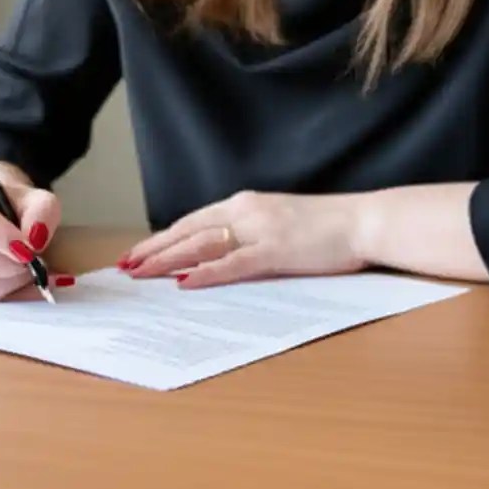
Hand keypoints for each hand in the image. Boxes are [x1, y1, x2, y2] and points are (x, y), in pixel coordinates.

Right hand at [0, 163, 73, 301]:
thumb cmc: (10, 200)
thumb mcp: (33, 195)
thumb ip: (40, 212)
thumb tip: (36, 242)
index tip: (27, 247)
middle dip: (5, 264)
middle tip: (34, 261)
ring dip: (10, 281)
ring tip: (33, 270)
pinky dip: (13, 294)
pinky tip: (32, 286)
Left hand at [120, 191, 371, 288]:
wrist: (364, 221)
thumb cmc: (327, 227)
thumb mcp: (279, 224)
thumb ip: (249, 235)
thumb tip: (220, 253)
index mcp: (245, 205)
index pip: (192, 222)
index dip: (162, 238)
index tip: (137, 252)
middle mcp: (245, 212)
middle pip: (188, 231)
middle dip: (153, 250)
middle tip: (124, 266)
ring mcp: (260, 230)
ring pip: (201, 245)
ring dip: (167, 260)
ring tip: (140, 273)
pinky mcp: (276, 250)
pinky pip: (233, 263)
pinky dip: (206, 273)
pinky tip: (185, 282)